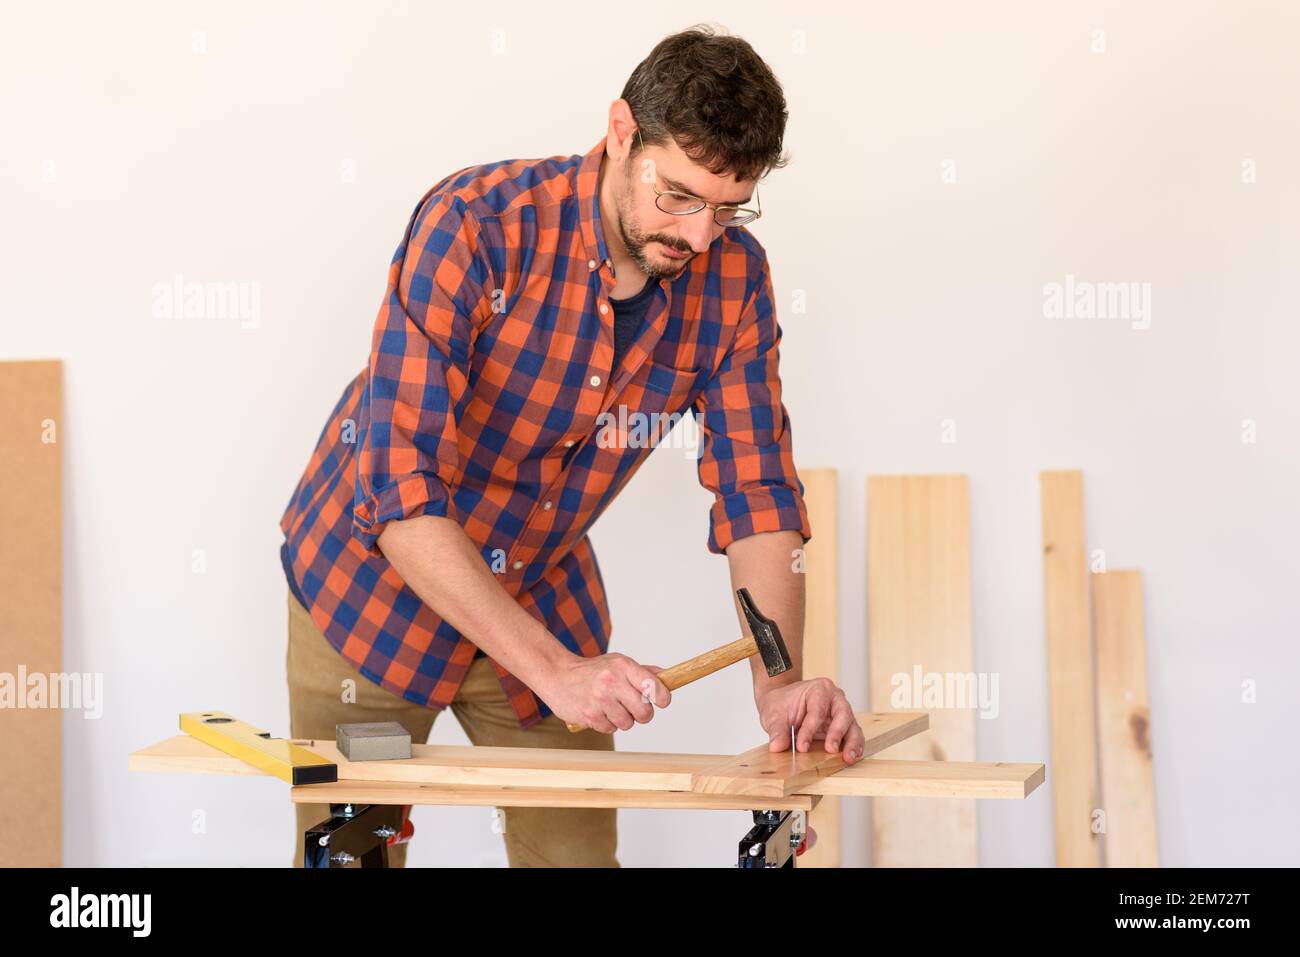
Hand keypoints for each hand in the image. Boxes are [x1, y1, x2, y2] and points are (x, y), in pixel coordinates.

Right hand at [538, 652, 670, 732]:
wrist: (557, 674)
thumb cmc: (592, 671)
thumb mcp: (617, 663)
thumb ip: (642, 672)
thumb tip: (667, 678)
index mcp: (623, 665)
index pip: (653, 686)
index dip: (662, 698)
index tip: (661, 701)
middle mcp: (612, 681)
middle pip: (645, 712)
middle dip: (642, 714)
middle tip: (634, 709)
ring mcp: (599, 699)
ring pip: (628, 723)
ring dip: (623, 720)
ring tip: (611, 708)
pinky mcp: (589, 715)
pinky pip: (610, 729)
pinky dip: (607, 724)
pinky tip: (598, 712)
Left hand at [755, 678, 865, 762]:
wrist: (784, 703)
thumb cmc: (782, 704)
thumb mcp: (774, 714)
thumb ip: (777, 730)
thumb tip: (776, 746)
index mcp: (819, 689)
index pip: (817, 710)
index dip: (809, 730)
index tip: (801, 747)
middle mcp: (835, 698)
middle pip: (843, 714)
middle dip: (837, 733)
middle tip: (831, 749)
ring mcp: (842, 713)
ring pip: (852, 726)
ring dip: (852, 743)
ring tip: (848, 758)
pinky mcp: (844, 727)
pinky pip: (853, 735)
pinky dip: (854, 746)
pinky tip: (852, 757)